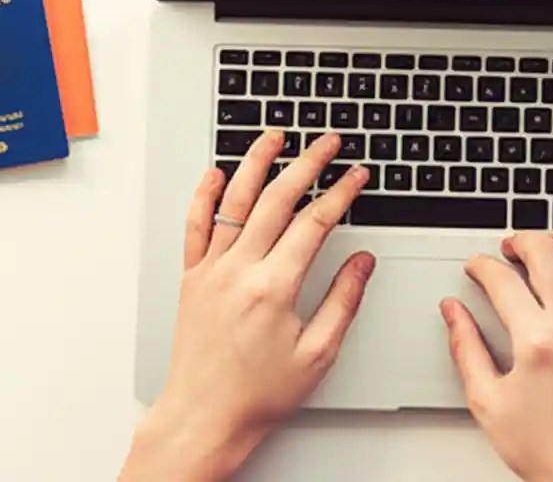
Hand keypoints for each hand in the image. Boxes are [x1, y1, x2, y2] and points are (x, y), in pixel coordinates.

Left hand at [121, 131, 373, 481]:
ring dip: (255, 163)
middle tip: (328, 142)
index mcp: (275, 288)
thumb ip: (344, 300)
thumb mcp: (318, 352)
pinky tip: (214, 174)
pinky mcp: (191, 278)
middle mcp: (239, 272)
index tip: (357, 175)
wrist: (204, 416)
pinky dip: (204, 196)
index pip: (315, 222)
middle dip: (308, 163)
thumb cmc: (258, 394)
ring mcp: (211, 271)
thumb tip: (362, 261)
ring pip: (234, 201)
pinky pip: (195, 226)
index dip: (341, 193)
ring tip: (274, 136)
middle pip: (277, 199)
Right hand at [441, 233, 552, 481]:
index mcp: (534, 340)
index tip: (476, 267)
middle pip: (544, 250)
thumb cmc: (548, 447)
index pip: (501, 279)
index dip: (481, 266)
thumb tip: (452, 312)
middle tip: (510, 249)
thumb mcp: (488, 402)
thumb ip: (466, 349)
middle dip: (520, 240)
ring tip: (551, 245)